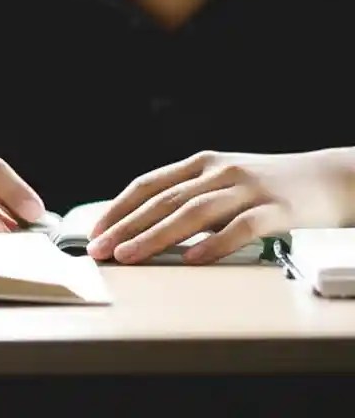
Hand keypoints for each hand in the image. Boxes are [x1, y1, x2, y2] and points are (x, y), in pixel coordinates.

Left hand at [86, 149, 354, 264]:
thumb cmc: (268, 186)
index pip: (148, 185)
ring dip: (156, 237)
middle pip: (163, 201)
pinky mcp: (277, 210)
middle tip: (100, 250)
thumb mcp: (223, 181)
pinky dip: (213, 244)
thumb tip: (142, 227)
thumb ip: (188, 197)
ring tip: (130, 256)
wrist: (330, 178)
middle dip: (125, 227)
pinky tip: (192, 260)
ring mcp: (248, 189)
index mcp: (201, 163)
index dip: (118, 208)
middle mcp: (219, 171)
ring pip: (193, 213)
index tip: (95, 232)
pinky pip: (240, 229)